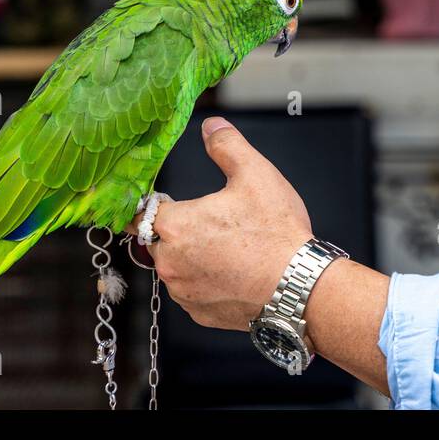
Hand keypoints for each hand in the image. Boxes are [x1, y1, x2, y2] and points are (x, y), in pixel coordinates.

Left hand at [127, 117, 313, 330]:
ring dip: (191, 257)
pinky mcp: (199, 313)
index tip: (163, 200)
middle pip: (157, 240)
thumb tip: (211, 126)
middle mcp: (169, 263)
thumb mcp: (255, 175)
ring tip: (228, 248)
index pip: (139, 211)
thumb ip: (227, 146)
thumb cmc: (276, 232)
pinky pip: (192, 292)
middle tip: (211, 222)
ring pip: (175, 267)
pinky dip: (206, 281)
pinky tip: (233, 272)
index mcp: (175, 225)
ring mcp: (183, 292)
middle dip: (177, 230)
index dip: (151, 202)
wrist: (299, 287)